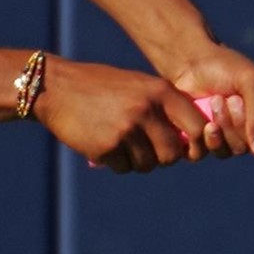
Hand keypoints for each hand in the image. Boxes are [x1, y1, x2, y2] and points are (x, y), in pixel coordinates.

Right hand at [30, 57, 204, 173]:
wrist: (56, 87)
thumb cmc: (101, 87)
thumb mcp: (138, 85)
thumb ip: (163, 108)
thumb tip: (188, 144)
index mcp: (160, 91)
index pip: (196, 126)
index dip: (195, 143)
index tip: (184, 147)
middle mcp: (147, 110)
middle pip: (173, 154)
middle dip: (163, 158)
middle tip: (148, 150)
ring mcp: (126, 129)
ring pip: (148, 164)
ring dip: (138, 161)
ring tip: (122, 143)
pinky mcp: (107, 147)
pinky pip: (124, 168)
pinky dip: (117, 163)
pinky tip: (105, 144)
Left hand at [168, 43, 253, 159]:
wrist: (189, 64)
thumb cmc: (225, 65)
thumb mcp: (250, 79)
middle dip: (245, 124)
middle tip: (233, 99)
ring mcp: (238, 136)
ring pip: (239, 150)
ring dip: (226, 126)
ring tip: (216, 100)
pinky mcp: (216, 141)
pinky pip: (217, 153)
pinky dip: (211, 138)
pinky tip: (206, 121)